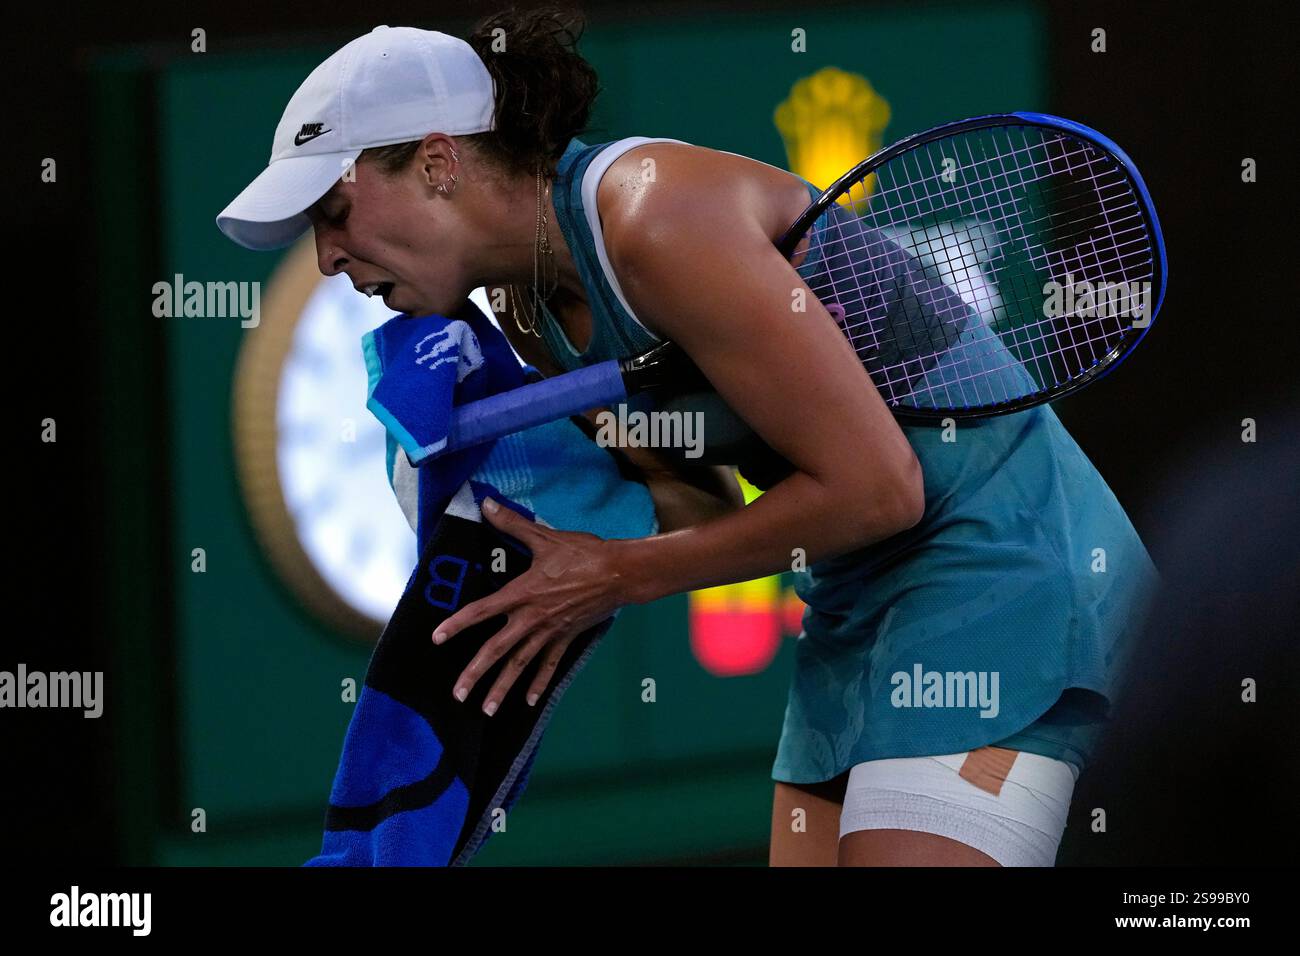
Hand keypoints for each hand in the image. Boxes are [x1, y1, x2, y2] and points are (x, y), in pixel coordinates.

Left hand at [433, 497, 630, 715]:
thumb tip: (485, 504)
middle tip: (457, 694)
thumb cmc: (582, 553)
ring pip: (521, 665)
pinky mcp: (567, 637)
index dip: (457, 624)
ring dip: (502, 688)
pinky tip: (529, 701)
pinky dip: (539, 683)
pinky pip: (549, 665)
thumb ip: (512, 524)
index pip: (482, 611)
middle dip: (475, 674)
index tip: (436, 638)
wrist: (620, 573)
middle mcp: (532, 618)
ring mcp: (550, 632)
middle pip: (497, 650)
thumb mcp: (545, 537)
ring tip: (486, 710)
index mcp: (522, 594)